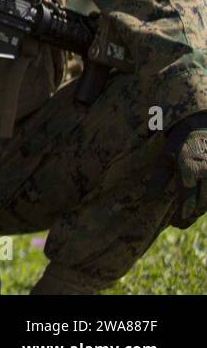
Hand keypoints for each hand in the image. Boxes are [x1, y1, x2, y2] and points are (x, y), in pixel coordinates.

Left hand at [166, 112, 206, 226]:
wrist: (199, 124)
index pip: (186, 202)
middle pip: (200, 205)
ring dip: (200, 210)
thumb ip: (158, 180)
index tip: (174, 223)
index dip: (181, 216)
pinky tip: (199, 205)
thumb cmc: (178, 141)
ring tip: (189, 215)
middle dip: (190, 216)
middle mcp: (206, 173)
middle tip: (180, 223)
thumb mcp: (165, 158)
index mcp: (189, 170)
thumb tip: (146, 200)